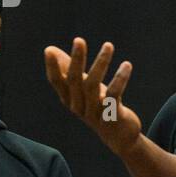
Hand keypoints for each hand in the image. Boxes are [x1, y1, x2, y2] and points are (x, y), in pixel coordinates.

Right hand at [44, 38, 142, 155]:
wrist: (119, 136)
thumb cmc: (98, 106)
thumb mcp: (83, 88)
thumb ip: (68, 69)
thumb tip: (50, 49)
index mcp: (69, 99)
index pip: (56, 82)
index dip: (52, 67)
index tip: (49, 51)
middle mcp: (78, 106)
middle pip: (74, 81)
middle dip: (76, 60)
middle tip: (79, 40)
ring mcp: (94, 112)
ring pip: (93, 85)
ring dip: (100, 63)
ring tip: (108, 45)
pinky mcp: (111, 116)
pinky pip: (114, 95)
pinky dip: (120, 78)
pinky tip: (126, 65)